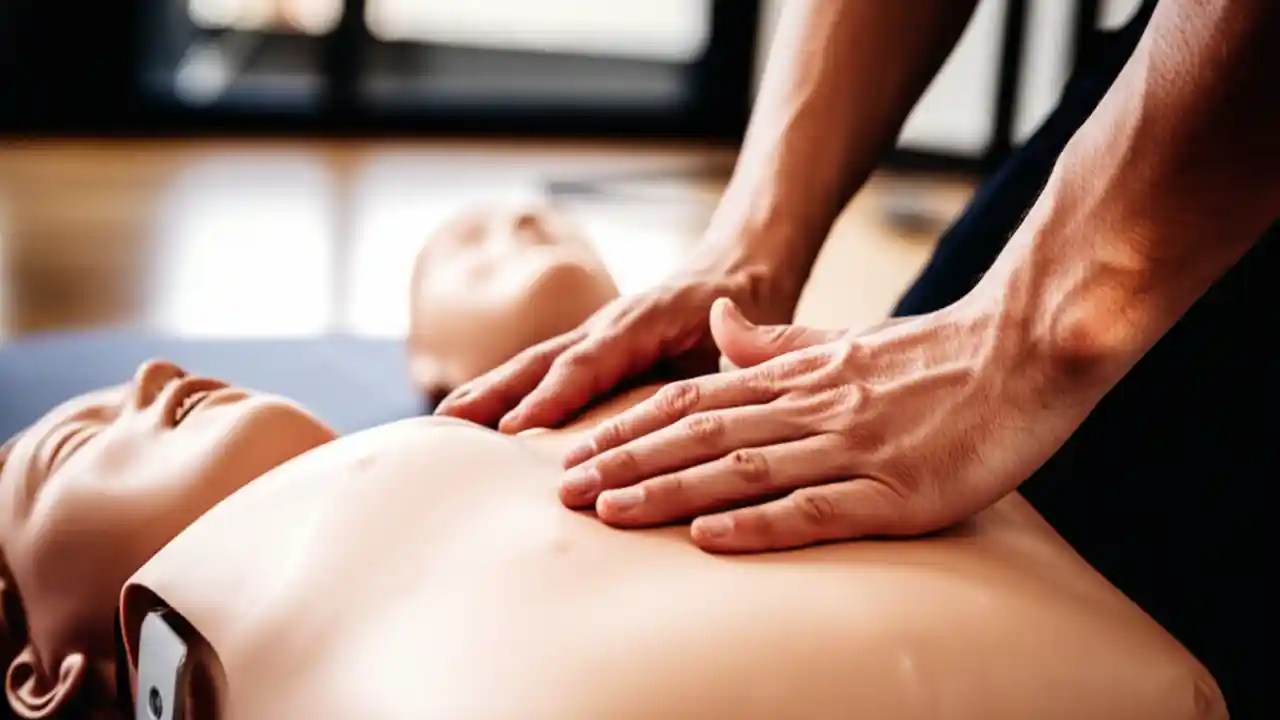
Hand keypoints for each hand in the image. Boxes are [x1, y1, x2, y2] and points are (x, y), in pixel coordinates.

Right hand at [435, 258, 796, 432]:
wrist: (733, 272)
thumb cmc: (743, 304)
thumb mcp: (748, 320)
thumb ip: (737, 333)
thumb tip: (728, 331)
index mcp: (640, 322)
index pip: (587, 363)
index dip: (553, 396)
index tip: (517, 429)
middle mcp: (604, 329)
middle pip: (538, 362)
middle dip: (492, 394)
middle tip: (446, 428)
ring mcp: (591, 339)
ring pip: (529, 368)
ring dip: (485, 396)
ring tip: (442, 428)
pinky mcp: (588, 354)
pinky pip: (540, 376)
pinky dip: (503, 398)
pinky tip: (476, 427)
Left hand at [558, 297, 1105, 552]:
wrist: (1024, 351)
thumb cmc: (934, 355)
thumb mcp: (843, 340)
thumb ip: (776, 341)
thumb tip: (719, 325)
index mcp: (798, 375)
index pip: (696, 399)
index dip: (633, 426)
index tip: (581, 449)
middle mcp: (813, 407)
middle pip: (701, 434)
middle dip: (628, 461)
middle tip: (568, 488)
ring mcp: (853, 448)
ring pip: (742, 468)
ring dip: (670, 491)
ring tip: (611, 511)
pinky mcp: (896, 491)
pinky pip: (815, 509)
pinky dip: (757, 525)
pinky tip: (708, 538)